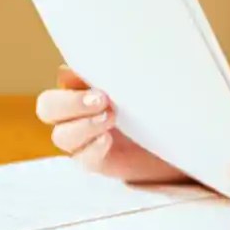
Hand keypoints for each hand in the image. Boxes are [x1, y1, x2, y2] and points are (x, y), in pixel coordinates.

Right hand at [35, 65, 187, 183]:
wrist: (181, 139)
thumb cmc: (160, 105)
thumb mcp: (142, 84)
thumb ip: (115, 74)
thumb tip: (80, 67)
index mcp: (85, 87)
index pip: (62, 78)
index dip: (71, 77)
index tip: (96, 78)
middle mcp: (78, 113)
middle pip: (48, 107)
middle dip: (69, 103)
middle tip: (102, 99)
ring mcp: (85, 139)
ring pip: (61, 135)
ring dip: (83, 125)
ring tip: (111, 118)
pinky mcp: (97, 161)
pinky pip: (83, 159)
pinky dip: (93, 148)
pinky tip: (107, 140)